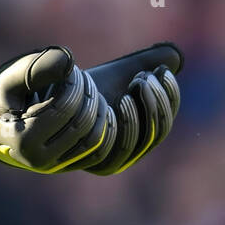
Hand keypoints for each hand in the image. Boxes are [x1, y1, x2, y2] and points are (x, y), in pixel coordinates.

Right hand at [0, 46, 114, 173]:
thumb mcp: (9, 78)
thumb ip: (36, 66)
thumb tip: (70, 62)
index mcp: (22, 139)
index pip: (65, 109)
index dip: (76, 85)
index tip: (73, 70)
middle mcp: (39, 160)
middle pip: (82, 125)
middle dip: (89, 95)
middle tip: (84, 77)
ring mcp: (53, 167)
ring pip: (94, 140)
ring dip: (99, 110)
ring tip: (90, 90)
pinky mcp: (64, 167)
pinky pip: (96, 152)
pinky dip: (104, 129)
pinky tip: (100, 108)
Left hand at [60, 42, 183, 175]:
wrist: (48, 105)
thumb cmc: (82, 89)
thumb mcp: (116, 73)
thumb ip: (145, 64)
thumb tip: (176, 57)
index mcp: (144, 127)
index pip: (167, 114)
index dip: (171, 94)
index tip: (161, 71)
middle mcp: (135, 147)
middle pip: (161, 127)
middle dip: (158, 99)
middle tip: (144, 76)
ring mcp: (121, 159)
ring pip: (148, 137)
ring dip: (148, 107)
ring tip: (136, 82)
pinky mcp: (104, 166)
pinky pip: (127, 146)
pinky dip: (130, 121)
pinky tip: (121, 99)